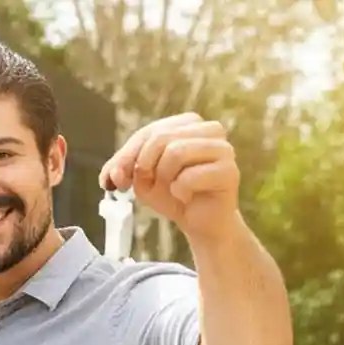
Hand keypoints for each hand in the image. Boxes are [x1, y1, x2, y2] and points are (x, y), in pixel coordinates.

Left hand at [99, 112, 242, 243]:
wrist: (200, 222)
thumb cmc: (173, 194)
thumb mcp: (141, 178)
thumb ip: (123, 169)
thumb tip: (113, 175)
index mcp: (189, 123)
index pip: (149, 131)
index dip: (127, 155)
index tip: (115, 180)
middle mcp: (210, 129)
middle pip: (161, 138)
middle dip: (145, 166)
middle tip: (148, 186)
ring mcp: (223, 149)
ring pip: (176, 152)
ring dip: (164, 177)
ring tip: (173, 188)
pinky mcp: (229, 172)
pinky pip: (190, 177)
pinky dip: (180, 191)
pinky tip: (187, 197)